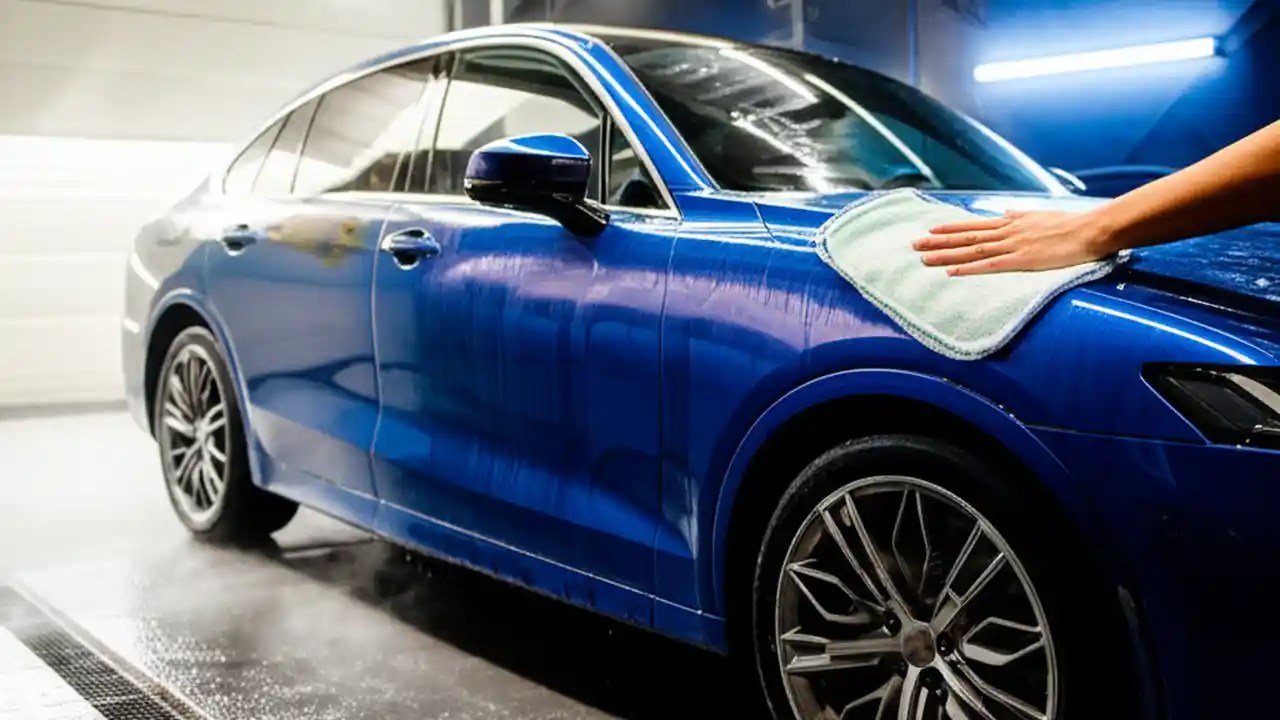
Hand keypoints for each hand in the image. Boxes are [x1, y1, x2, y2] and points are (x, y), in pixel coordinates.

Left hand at [912, 210, 1114, 275]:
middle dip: (938, 242)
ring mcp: (1012, 245)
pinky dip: (968, 268)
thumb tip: (1006, 212)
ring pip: (972, 250)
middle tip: (914, 245)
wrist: (1091, 229)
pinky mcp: (1021, 260)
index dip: (951, 228)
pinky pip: (989, 265)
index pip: (974, 225)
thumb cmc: (1070, 224)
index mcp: (1012, 222)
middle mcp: (1007, 231)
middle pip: (966, 237)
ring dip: (946, 255)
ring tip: (924, 259)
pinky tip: (951, 271)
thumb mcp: (1040, 215)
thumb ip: (1020, 216)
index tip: (931, 231)